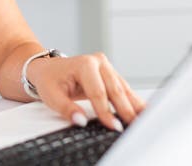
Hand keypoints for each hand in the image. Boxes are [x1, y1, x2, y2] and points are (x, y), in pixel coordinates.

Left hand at [27, 52, 145, 131]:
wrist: (48, 69)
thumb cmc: (49, 80)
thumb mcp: (51, 95)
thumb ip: (66, 109)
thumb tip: (80, 121)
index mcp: (84, 64)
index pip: (98, 92)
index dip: (106, 111)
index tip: (113, 126)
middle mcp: (98, 62)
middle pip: (115, 90)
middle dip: (125, 111)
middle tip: (134, 127)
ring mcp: (107, 67)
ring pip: (123, 90)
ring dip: (134, 107)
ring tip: (143, 122)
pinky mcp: (111, 74)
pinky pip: (124, 90)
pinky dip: (132, 102)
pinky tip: (142, 113)